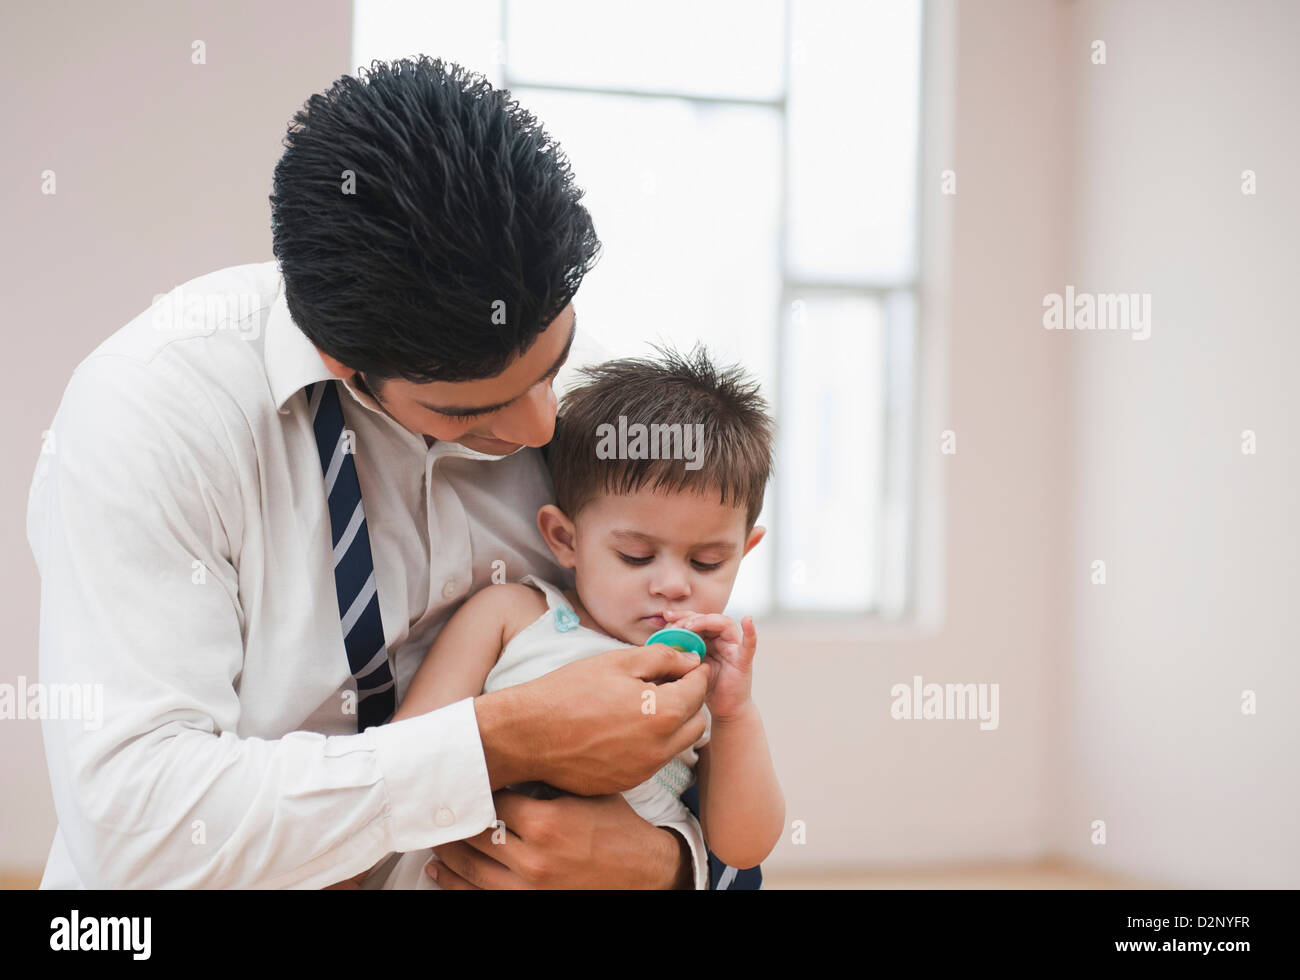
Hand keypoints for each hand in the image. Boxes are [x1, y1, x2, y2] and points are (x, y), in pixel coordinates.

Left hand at [425, 790, 690, 888]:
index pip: (491, 799)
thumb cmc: (617, 828)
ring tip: (432, 836)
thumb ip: (549, 780)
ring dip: (446, 852)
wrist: (644, 873)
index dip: (474, 788)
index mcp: (546, 821)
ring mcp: (528, 886)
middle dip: (455, 818)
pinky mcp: (529, 904)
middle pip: (474, 833)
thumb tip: (512, 761)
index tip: (461, 777)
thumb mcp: (588, 793)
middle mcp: (532, 856)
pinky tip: (440, 872)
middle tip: (437, 803)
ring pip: (469, 867)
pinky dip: (454, 883)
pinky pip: (479, 894)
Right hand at [474, 644, 710, 795]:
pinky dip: (649, 744)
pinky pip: (652, 761)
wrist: (528, 735)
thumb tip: (690, 659)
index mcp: (663, 713)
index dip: (695, 672)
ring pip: (677, 745)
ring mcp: (644, 770)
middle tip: (664, 684)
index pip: (699, 689)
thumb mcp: (617, 662)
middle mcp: (660, 748)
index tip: (686, 664)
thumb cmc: (568, 693)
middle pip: (695, 722)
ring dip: (671, 725)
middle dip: (688, 701)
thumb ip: (662, 658)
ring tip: (640, 706)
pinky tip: (622, 729)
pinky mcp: (628, 783)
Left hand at [659, 610, 757, 721]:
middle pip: (707, 618)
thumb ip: (679, 655)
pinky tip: (747, 620)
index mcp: (708, 639)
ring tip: (689, 626)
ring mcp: (734, 648)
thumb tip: (658, 643)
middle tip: (674, 624)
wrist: (724, 710)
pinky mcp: (744, 660)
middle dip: (689, 618)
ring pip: (723, 624)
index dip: (680, 616)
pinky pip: (749, 644)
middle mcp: (722, 639)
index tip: (665, 616)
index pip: (695, 620)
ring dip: (705, 622)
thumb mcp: (687, 669)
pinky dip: (750, 631)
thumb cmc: (705, 688)